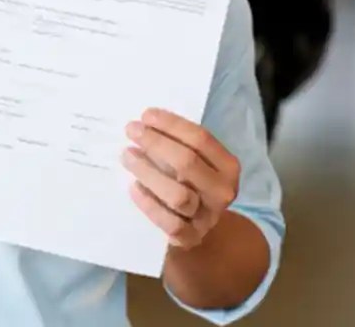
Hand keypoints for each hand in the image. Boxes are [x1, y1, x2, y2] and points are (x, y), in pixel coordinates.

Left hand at [122, 108, 240, 250]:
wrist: (199, 229)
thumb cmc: (190, 183)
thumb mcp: (193, 162)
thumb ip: (177, 143)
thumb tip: (145, 122)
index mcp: (228, 167)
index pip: (201, 139)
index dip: (172, 125)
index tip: (146, 115)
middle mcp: (222, 192)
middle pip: (187, 163)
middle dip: (155, 142)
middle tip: (131, 130)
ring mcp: (207, 217)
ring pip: (178, 195)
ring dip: (148, 172)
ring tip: (127, 156)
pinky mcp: (190, 238)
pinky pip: (169, 223)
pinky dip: (149, 204)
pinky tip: (133, 187)